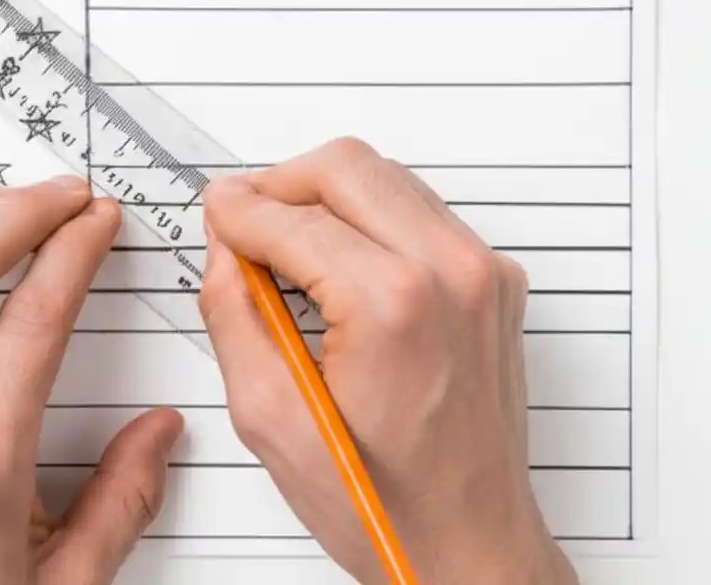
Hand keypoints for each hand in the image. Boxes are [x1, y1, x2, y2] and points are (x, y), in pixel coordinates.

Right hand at [200, 139, 577, 584]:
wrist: (470, 544)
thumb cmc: (387, 503)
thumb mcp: (272, 419)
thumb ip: (235, 317)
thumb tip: (226, 255)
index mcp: (392, 305)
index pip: (292, 218)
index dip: (238, 212)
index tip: (216, 217)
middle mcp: (450, 274)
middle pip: (346, 167)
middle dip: (280, 185)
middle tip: (244, 223)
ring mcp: (482, 274)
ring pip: (386, 178)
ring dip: (325, 198)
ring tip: (286, 247)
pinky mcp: (494, 282)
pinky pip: (420, 211)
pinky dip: (369, 219)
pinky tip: (338, 265)